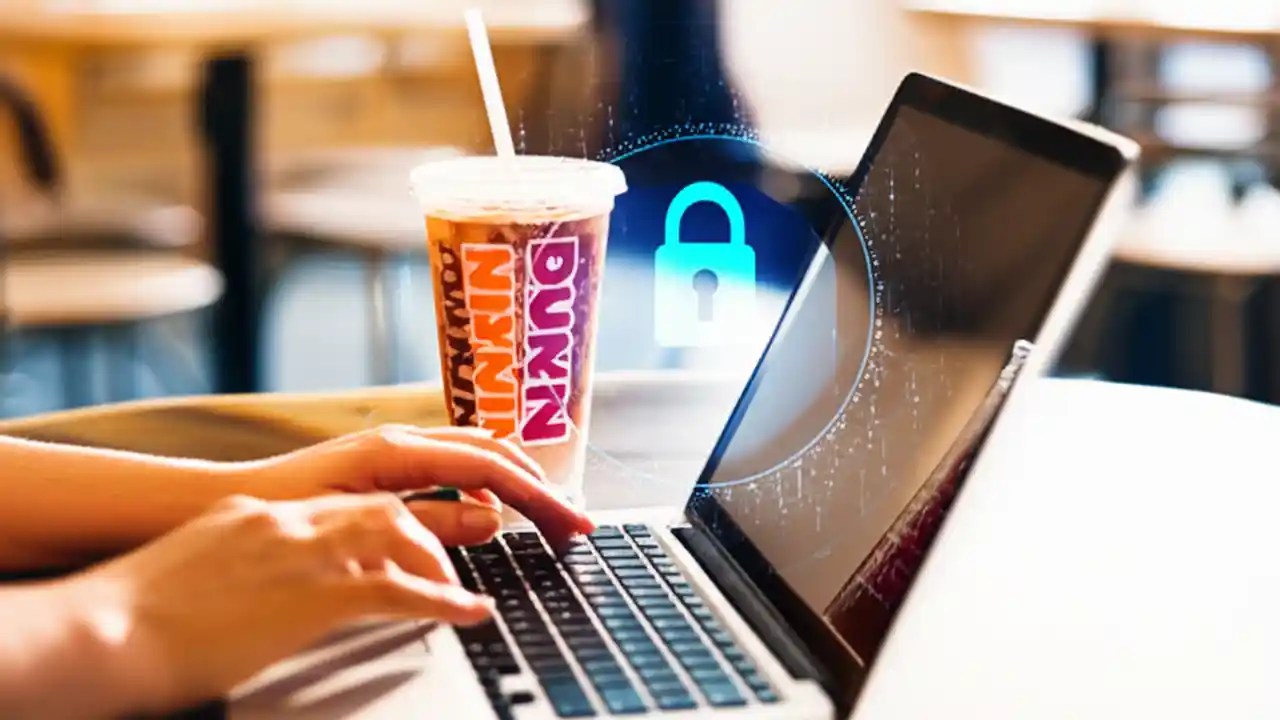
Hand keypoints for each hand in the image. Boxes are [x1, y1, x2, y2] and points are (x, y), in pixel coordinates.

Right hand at [69, 493, 492, 714]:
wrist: (107, 633)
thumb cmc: (135, 619)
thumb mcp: (197, 572)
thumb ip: (235, 566)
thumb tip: (248, 591)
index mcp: (255, 513)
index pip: (340, 503)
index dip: (383, 518)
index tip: (406, 534)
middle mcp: (286, 521)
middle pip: (382, 506)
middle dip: (424, 528)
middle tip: (447, 558)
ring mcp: (303, 552)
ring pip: (399, 533)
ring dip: (435, 559)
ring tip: (453, 588)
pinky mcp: (317, 594)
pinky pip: (401, 592)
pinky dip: (441, 601)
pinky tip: (464, 613)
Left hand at [249, 425, 592, 548]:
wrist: (227, 503)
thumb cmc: (284, 512)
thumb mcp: (362, 524)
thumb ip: (431, 521)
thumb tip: (492, 521)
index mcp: (400, 450)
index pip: (491, 467)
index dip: (539, 495)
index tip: (572, 520)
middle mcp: (403, 439)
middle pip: (493, 453)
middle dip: (539, 485)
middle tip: (574, 520)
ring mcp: (396, 447)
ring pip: (476, 455)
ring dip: (516, 482)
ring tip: (547, 513)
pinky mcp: (387, 461)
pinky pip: (453, 466)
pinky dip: (485, 485)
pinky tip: (490, 512)